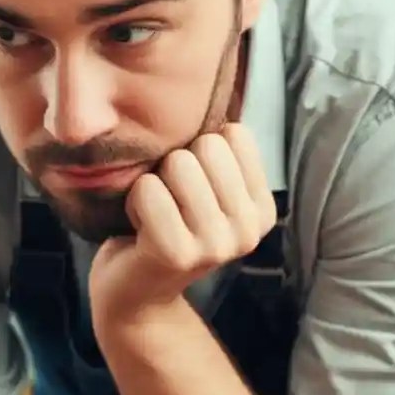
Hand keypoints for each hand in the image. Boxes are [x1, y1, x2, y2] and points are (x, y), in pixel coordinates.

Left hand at [88, 123, 277, 329]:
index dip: (198, 152)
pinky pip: (148, 189)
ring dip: (152, 185)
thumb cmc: (163, 228)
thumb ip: (220, 154)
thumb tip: (223, 99)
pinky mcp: (174, 253)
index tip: (188, 190)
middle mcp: (247, 231)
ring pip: (178, 163)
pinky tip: (139, 230)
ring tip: (154, 217)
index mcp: (261, 210)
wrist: (134, 295)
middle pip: (206, 146)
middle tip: (167, 206)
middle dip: (173, 167)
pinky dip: (134, 201)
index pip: (234, 135)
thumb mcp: (204, 191)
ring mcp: (214, 245)